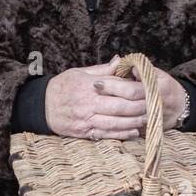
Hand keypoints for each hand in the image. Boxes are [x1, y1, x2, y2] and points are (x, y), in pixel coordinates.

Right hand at [44, 58, 185, 138]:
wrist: (41, 106)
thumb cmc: (61, 87)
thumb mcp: (79, 72)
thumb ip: (102, 69)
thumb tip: (120, 60)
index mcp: (88, 86)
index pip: (116, 88)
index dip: (134, 90)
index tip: (149, 89)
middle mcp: (87, 104)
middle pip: (120, 107)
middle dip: (139, 107)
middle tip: (155, 106)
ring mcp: (85, 120)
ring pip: (115, 123)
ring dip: (133, 122)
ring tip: (148, 119)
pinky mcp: (83, 132)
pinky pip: (105, 134)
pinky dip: (121, 135)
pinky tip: (133, 132)